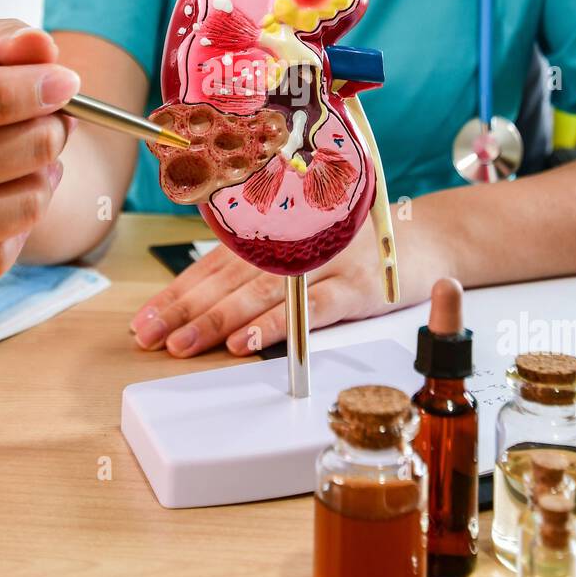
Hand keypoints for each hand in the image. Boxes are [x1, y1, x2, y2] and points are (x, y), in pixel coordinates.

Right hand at [0, 18, 80, 288]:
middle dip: (26, 148)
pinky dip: (12, 241)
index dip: (2, 98)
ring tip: (49, 168)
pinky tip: (29, 201)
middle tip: (62, 129)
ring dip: (23, 198)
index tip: (62, 86)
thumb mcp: (0, 44)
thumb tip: (36, 48)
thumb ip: (16, 40)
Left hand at [130, 219, 408, 357]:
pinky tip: (246, 345)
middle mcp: (294, 241)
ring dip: (218, 322)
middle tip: (149, 336)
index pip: (215, 262)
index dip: (177, 291)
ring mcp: (324, 262)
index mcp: (276, 231)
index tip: (145, 318)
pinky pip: (308, 310)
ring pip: (260, 294)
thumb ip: (262, 263)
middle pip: (229, 279)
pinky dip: (275, 327)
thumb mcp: (305, 246)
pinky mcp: (354, 288)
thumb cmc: (358, 246)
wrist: (430, 237)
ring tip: (184, 345)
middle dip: (184, 310)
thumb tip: (204, 298)